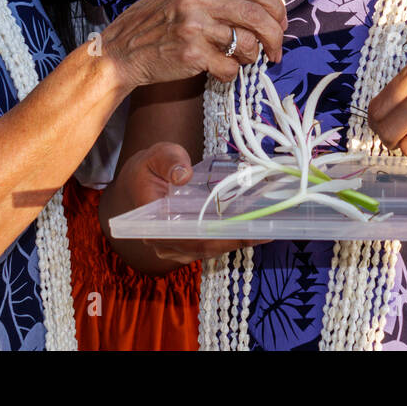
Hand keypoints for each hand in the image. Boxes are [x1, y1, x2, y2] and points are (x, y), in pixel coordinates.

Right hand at [99, 0, 286, 88]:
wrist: (120, 51)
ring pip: (247, 43)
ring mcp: (194, 27)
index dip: (274, 6)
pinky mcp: (191, 54)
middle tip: (276, 50)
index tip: (280, 21)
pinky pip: (230, 68)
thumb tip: (262, 7)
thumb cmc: (154, 25)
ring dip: (252, 57)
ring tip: (242, 60)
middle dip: (275, 36)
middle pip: (257, 15)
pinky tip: (220, 71)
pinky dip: (231, 74)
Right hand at [104, 143, 249, 268]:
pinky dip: (229, 240)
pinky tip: (252, 231)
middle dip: (233, 242)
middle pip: (201, 248)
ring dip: (234, 243)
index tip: (239, 233)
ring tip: (264, 232)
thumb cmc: (151, 167)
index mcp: (150, 222)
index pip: (183, 238)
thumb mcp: (159, 155)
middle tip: (262, 232)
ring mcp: (174, 246)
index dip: (212, 239)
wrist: (143, 179)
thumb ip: (169, 161)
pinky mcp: (186, 244)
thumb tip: (182, 175)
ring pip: (208, 250)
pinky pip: (209, 246)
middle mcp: (162, 240)